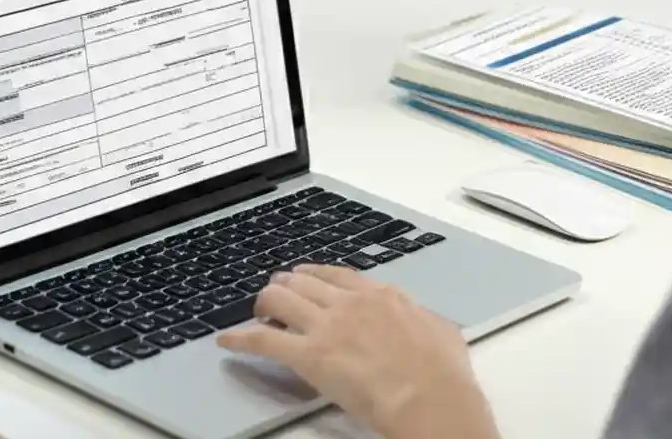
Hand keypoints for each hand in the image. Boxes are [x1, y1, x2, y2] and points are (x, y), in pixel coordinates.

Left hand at [216, 265, 499, 438]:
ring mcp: (327, 326)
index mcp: (380, 295)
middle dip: (285, 285)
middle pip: (302, 281)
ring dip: (265, 303)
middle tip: (276, 294)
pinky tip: (227, 342)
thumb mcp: (441, 330)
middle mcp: (349, 303)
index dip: (313, 274)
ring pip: (279, 299)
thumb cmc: (444, 373)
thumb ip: (421, 318)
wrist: (430, 396)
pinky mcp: (309, 356)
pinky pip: (263, 340)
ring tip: (258, 312)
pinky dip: (240, 339)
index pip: (336, 274)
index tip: (304, 277)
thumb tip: (420, 319)